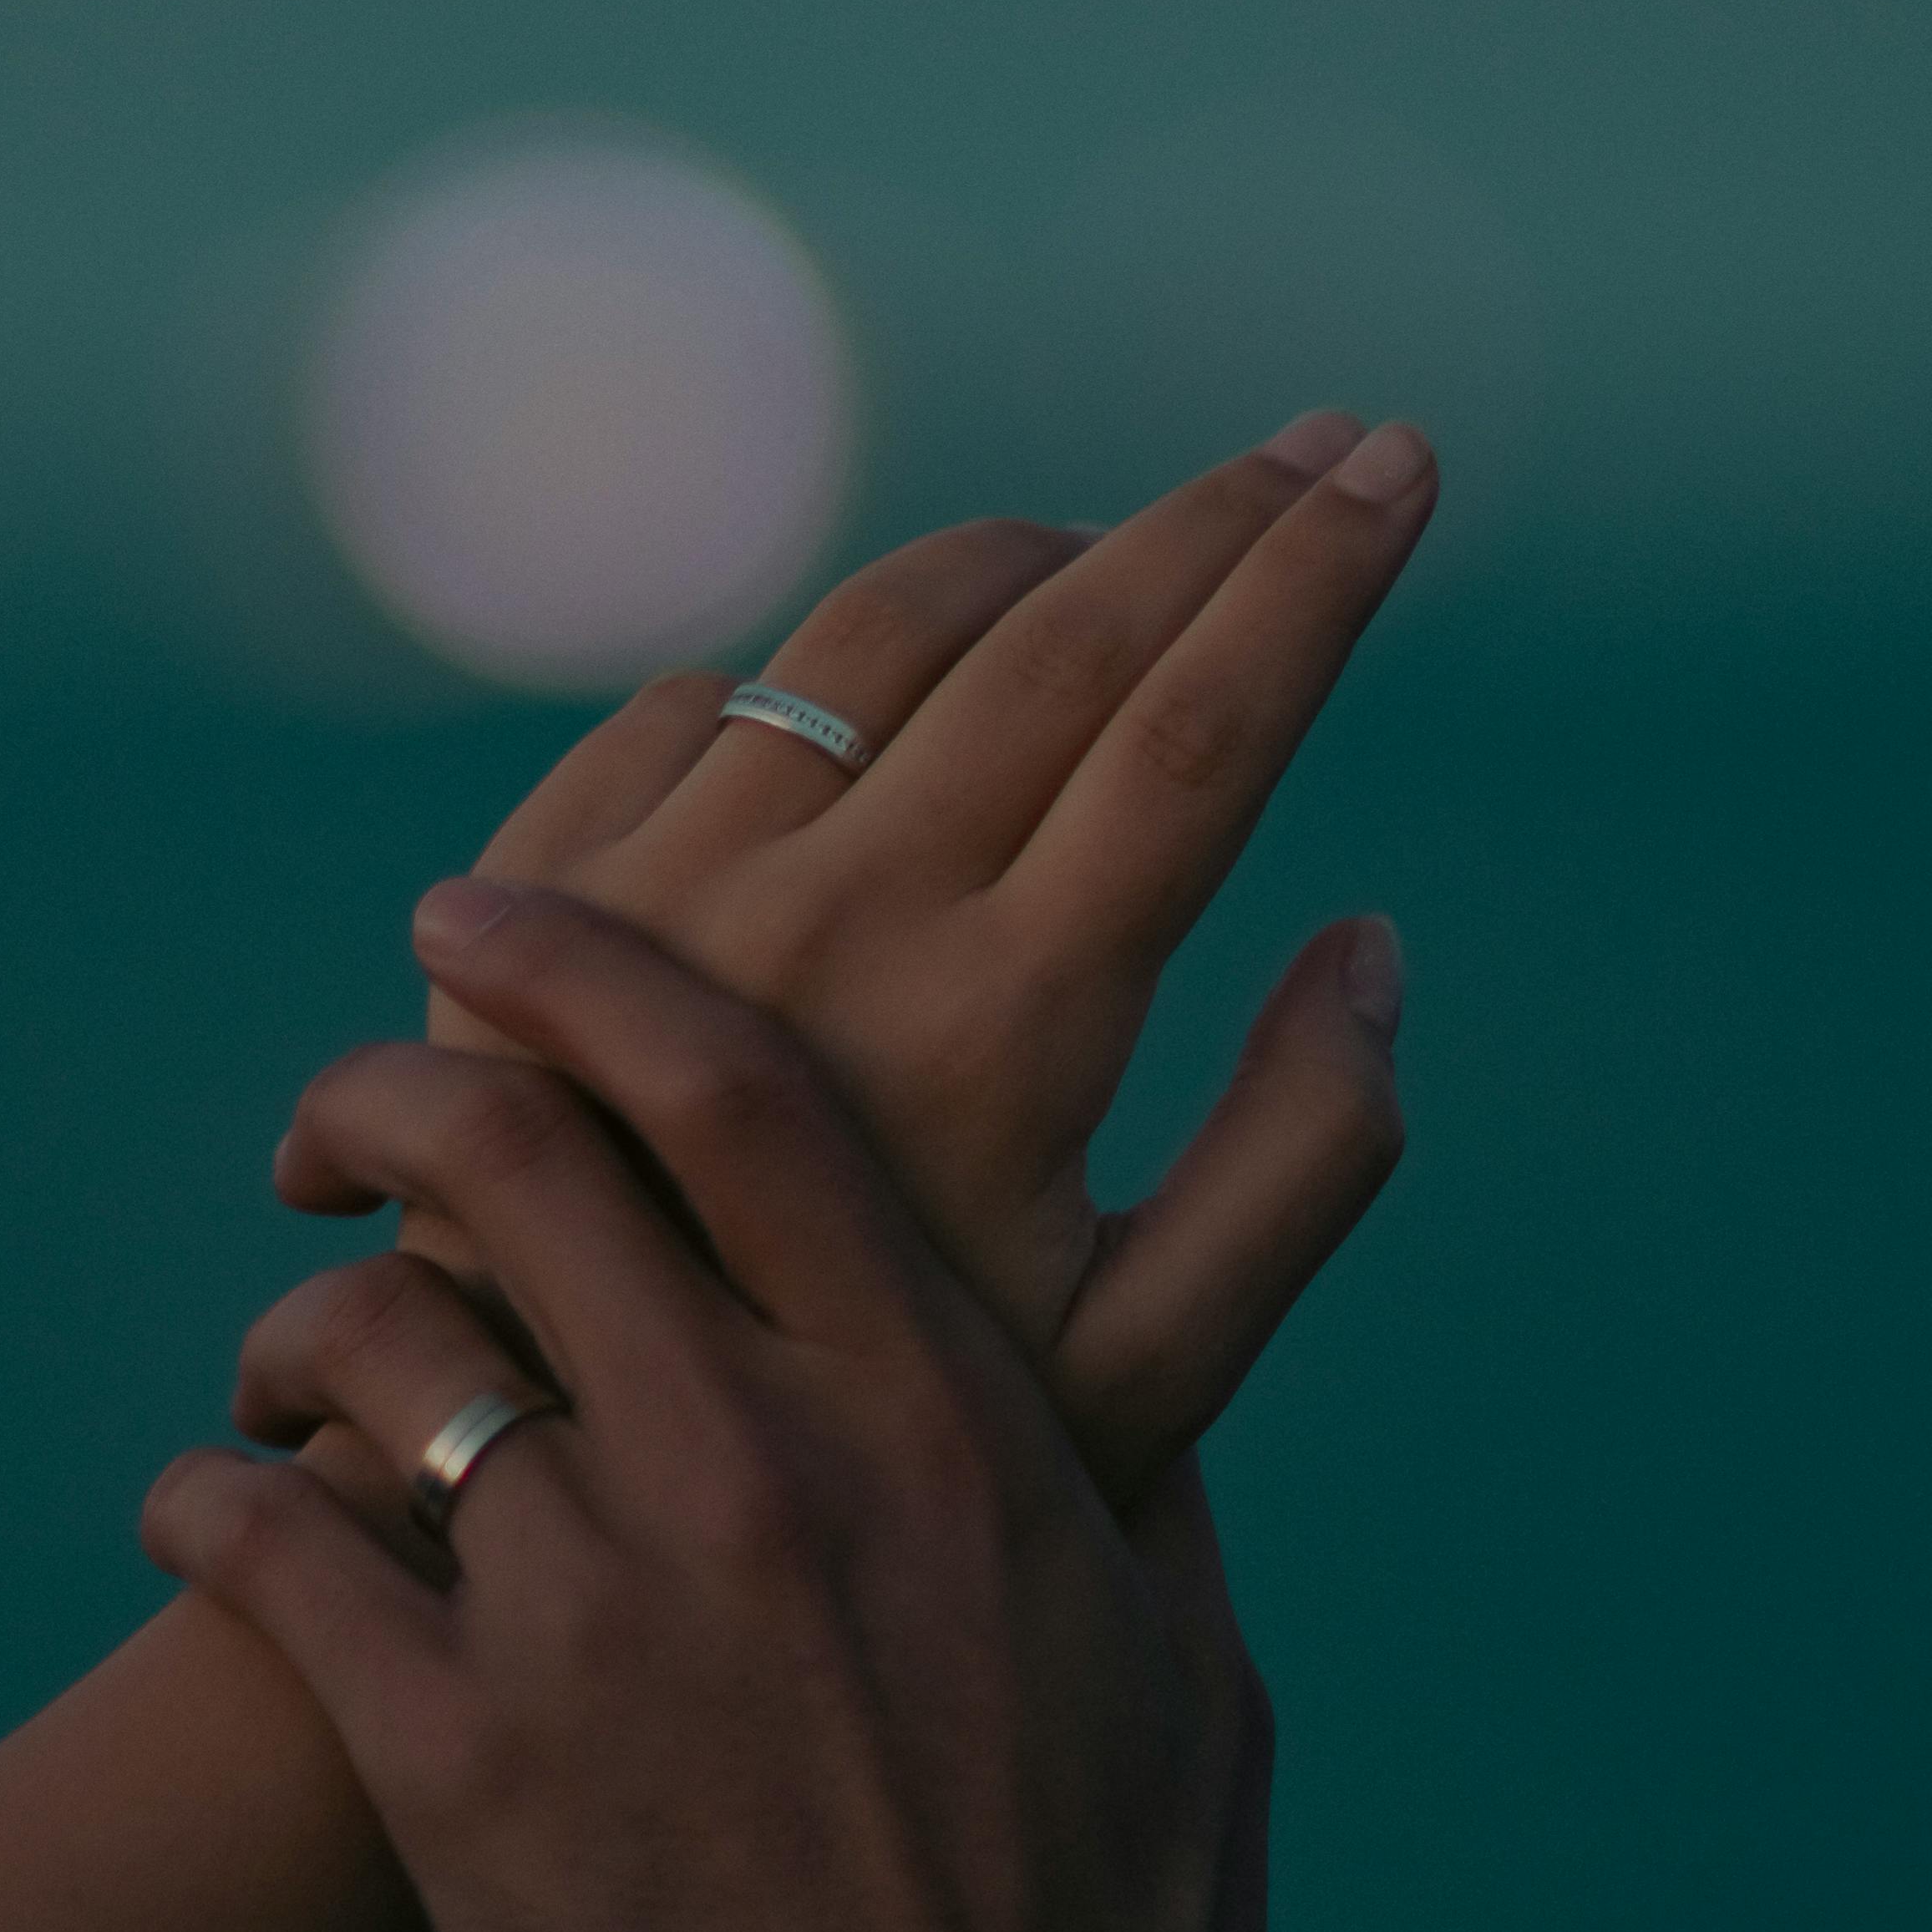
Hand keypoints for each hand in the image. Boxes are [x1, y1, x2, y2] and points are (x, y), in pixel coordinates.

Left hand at [141, 887, 1260, 1931]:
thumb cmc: (1109, 1918)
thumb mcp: (1187, 1629)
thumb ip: (1152, 1406)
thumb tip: (1211, 1235)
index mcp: (933, 1409)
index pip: (728, 1085)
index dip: (577, 961)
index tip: (472, 914)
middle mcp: (753, 1465)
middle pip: (508, 1154)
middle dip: (380, 1083)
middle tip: (332, 1107)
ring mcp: (592, 1612)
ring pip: (367, 1345)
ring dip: (294, 1325)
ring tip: (278, 1365)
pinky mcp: (452, 1769)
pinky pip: (262, 1557)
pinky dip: (206, 1505)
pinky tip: (200, 1515)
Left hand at [424, 414, 1433, 1507]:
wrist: (526, 1489)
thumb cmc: (867, 1468)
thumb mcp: (1136, 1379)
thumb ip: (1296, 1170)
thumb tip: (1370, 942)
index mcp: (1007, 1025)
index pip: (1203, 727)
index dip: (1318, 576)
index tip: (1404, 461)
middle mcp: (834, 918)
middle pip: (1068, 635)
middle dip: (1224, 517)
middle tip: (1330, 442)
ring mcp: (666, 882)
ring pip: (881, 629)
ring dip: (1028, 555)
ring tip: (1125, 543)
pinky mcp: (537, 883)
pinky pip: (706, 699)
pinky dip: (826, 663)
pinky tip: (895, 678)